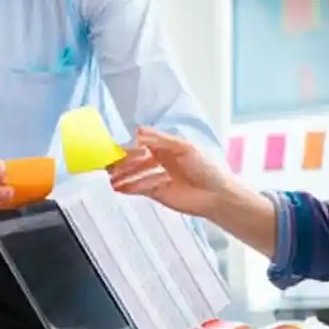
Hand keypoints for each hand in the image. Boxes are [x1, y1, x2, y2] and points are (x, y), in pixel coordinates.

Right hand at [108, 127, 230, 216]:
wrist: (217, 195)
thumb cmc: (206, 168)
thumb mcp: (185, 147)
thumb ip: (161, 140)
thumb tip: (138, 133)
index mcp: (167, 147)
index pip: (142, 144)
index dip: (130, 147)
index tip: (119, 150)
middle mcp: (160, 161)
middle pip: (135, 160)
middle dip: (123, 162)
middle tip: (111, 165)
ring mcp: (157, 176)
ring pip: (134, 174)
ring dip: (123, 176)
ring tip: (111, 178)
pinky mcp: (156, 192)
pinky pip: (138, 188)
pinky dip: (128, 188)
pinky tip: (119, 187)